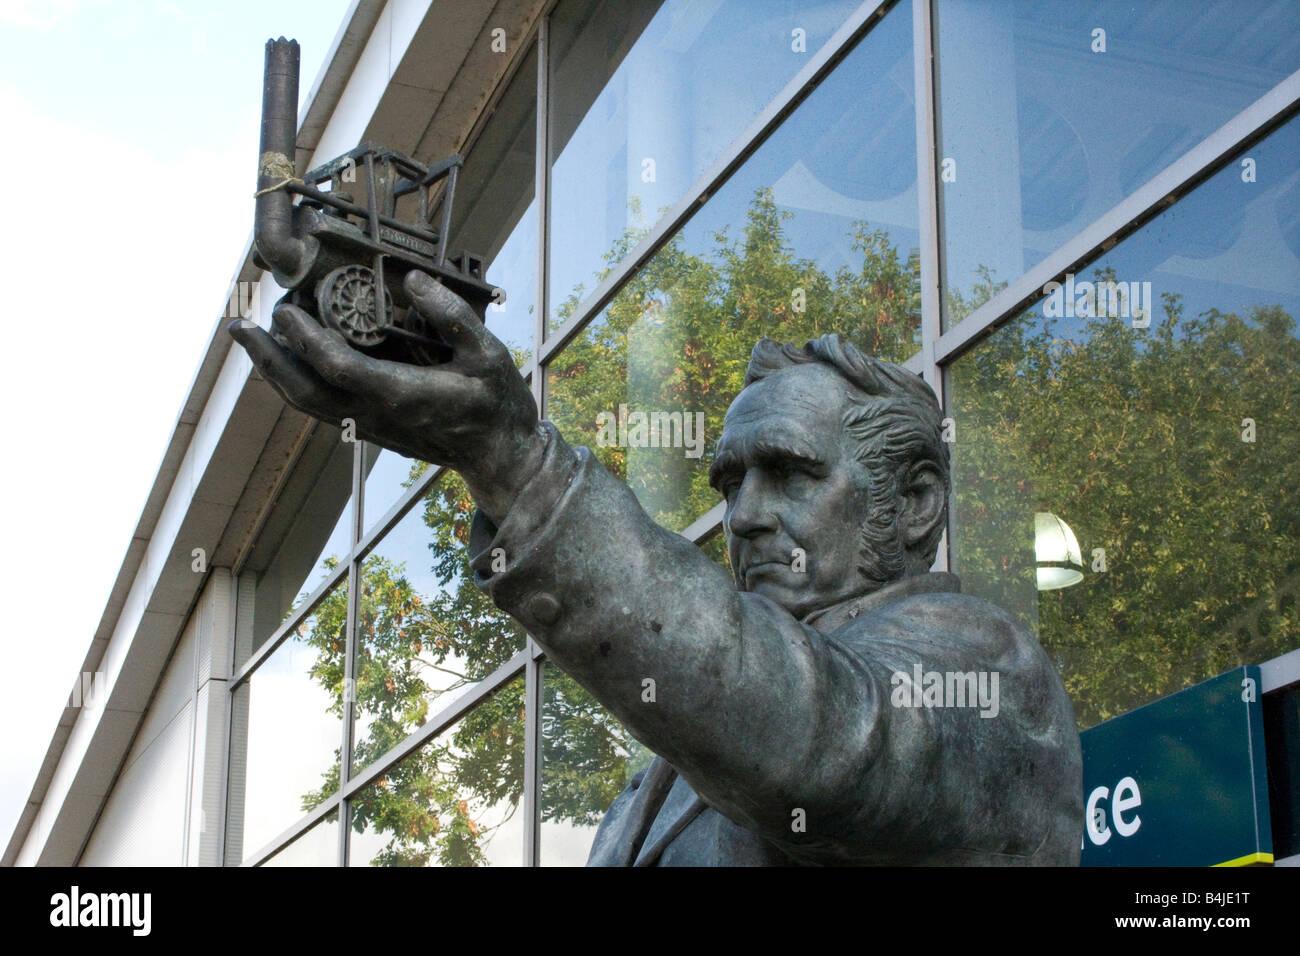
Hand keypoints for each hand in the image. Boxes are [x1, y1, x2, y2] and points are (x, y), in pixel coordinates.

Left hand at [228, 269, 544, 522]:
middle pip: (306, 392)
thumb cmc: (497, 403)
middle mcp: (378, 414)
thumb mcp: (490, 354)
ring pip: (307, 403)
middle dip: (268, 360)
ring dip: (274, 371)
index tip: (286, 309)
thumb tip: (414, 280)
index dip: (307, 339)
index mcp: (404, 394)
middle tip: (240, 325)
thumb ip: (451, 317)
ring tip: (249, 338)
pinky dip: (294, 381)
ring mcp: (370, 424)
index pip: (340, 368)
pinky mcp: (370, 426)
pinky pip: (320, 405)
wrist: (500, 454)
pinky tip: (286, 358)